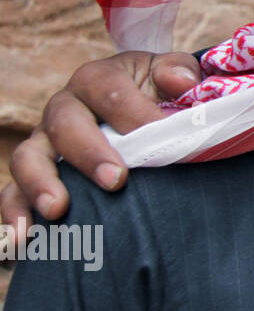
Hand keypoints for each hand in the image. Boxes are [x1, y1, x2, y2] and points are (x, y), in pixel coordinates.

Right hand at [1, 51, 200, 237]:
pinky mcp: (36, 172)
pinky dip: (14, 213)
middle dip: (89, 153)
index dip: (137, 115)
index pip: (112, 93)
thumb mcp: (171, 76)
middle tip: (116, 181)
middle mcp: (65, 107)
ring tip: (56, 210)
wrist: (140, 109)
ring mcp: (44, 141)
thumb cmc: (157, 94)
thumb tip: (180, 81)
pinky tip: (23, 238)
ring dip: (40, 183)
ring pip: (29, 157)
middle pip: (65, 124)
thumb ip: (178, 72)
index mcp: (98, 79)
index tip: (163, 136)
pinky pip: (13, 191)